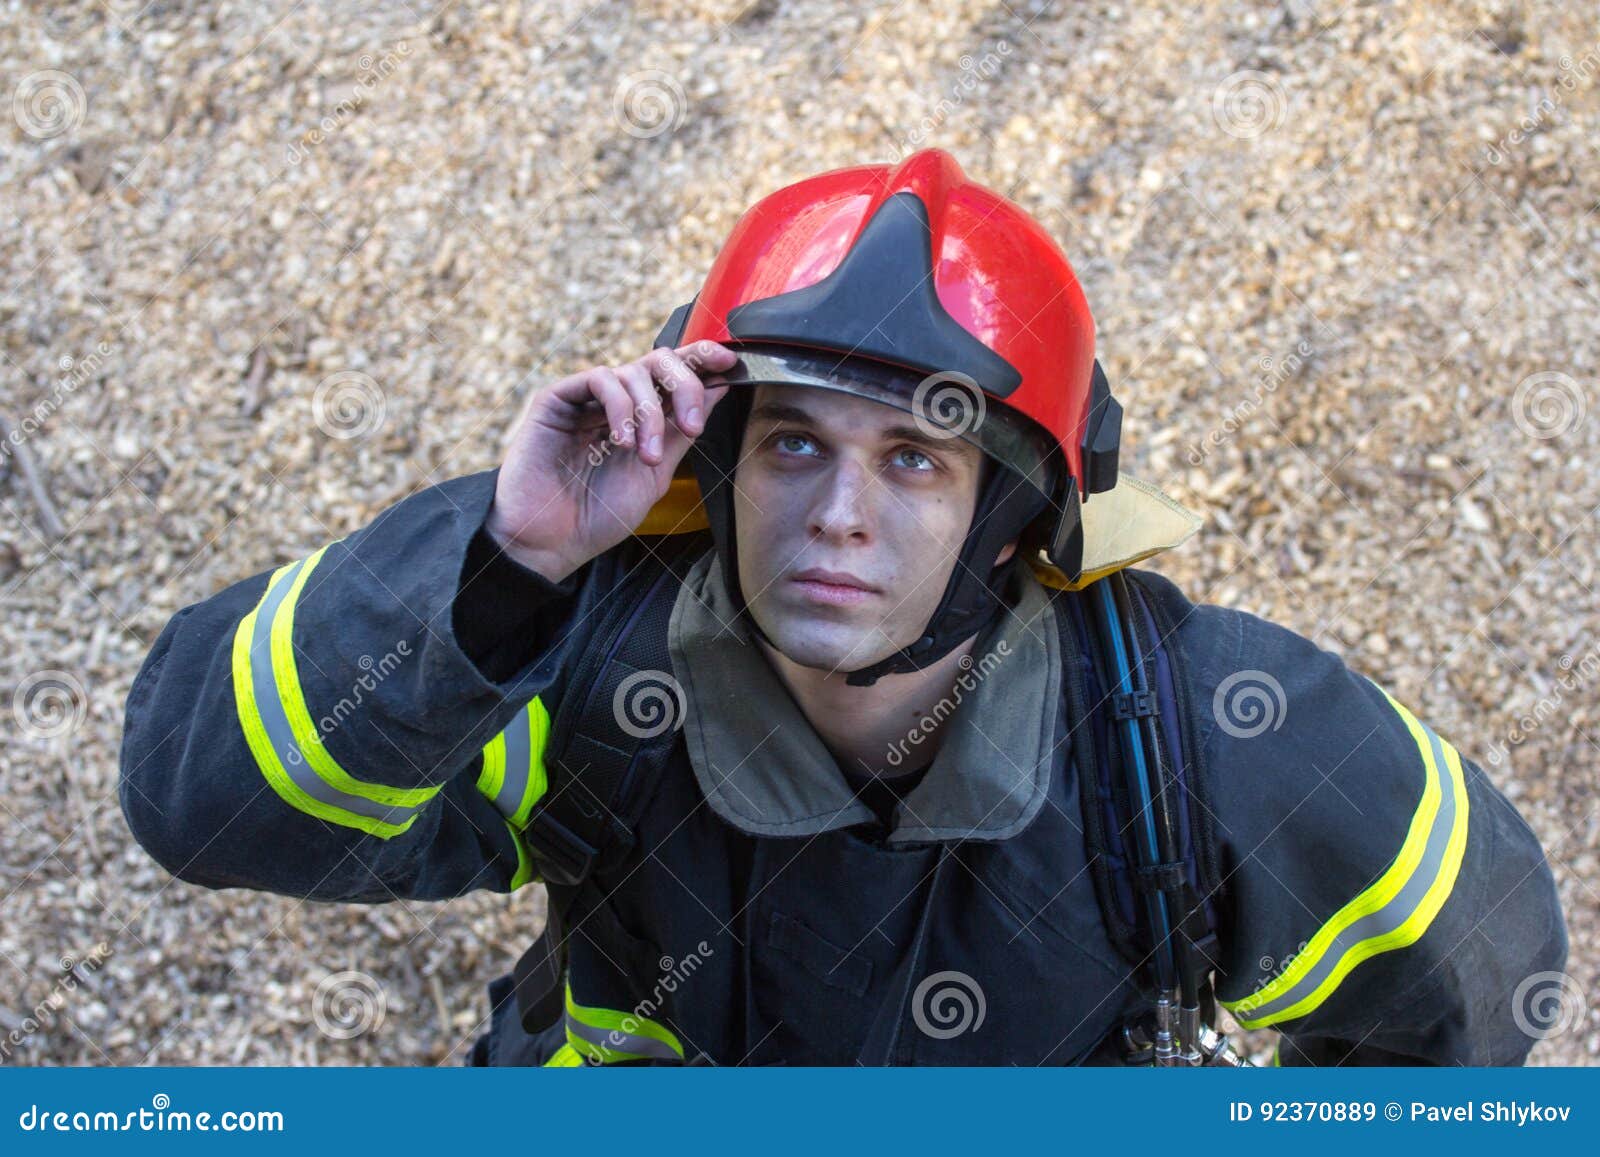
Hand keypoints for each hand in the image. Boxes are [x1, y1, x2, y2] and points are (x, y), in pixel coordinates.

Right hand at [485, 340, 737, 581]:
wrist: (553, 541)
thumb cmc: (600, 514)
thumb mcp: (656, 472)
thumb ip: (682, 431)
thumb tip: (718, 390)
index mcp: (640, 416)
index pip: (673, 375)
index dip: (702, 360)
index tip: (729, 364)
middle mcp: (614, 402)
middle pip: (659, 361)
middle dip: (685, 385)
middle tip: (692, 426)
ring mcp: (585, 399)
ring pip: (632, 370)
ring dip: (650, 413)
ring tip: (646, 455)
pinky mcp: (557, 399)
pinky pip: (599, 380)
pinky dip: (620, 407)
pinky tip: (622, 441)